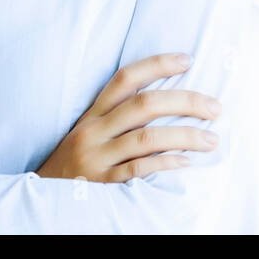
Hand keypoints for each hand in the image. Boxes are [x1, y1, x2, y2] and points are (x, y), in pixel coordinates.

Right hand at [36, 52, 221, 181]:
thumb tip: (167, 100)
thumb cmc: (75, 162)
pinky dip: (166, 164)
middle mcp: (93, 131)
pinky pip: (139, 170)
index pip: (126, 78)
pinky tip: (186, 162)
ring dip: (186, 136)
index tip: (188, 60)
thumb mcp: (89, 133)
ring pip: (147, 138)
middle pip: (144, 105)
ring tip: (212, 140)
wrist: (43, 198)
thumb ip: (117, 116)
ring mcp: (97, 158)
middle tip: (215, 107)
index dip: (157, 65)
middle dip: (185, 102)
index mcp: (93, 114)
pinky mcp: (102, 185)